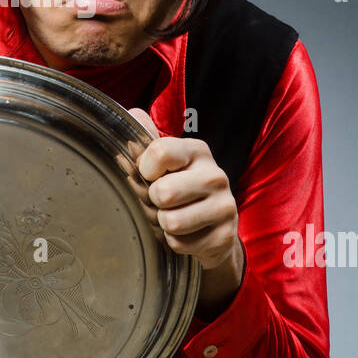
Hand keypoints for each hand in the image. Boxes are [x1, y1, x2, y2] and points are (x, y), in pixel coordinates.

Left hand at [126, 107, 245, 317]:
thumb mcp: (164, 162)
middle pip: (163, 192)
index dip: (144, 167)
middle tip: (161, 202)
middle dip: (153, 202)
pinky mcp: (225, 236)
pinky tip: (186, 233)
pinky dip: (175, 242)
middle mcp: (215, 175)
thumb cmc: (178, 187)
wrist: (212, 226)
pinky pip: (181, 244)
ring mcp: (225, 206)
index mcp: (197, 151)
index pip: (159, 151)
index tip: (148, 174)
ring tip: (172, 217)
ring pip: (171, 222)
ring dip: (163, 224)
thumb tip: (132, 114)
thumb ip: (146, 137)